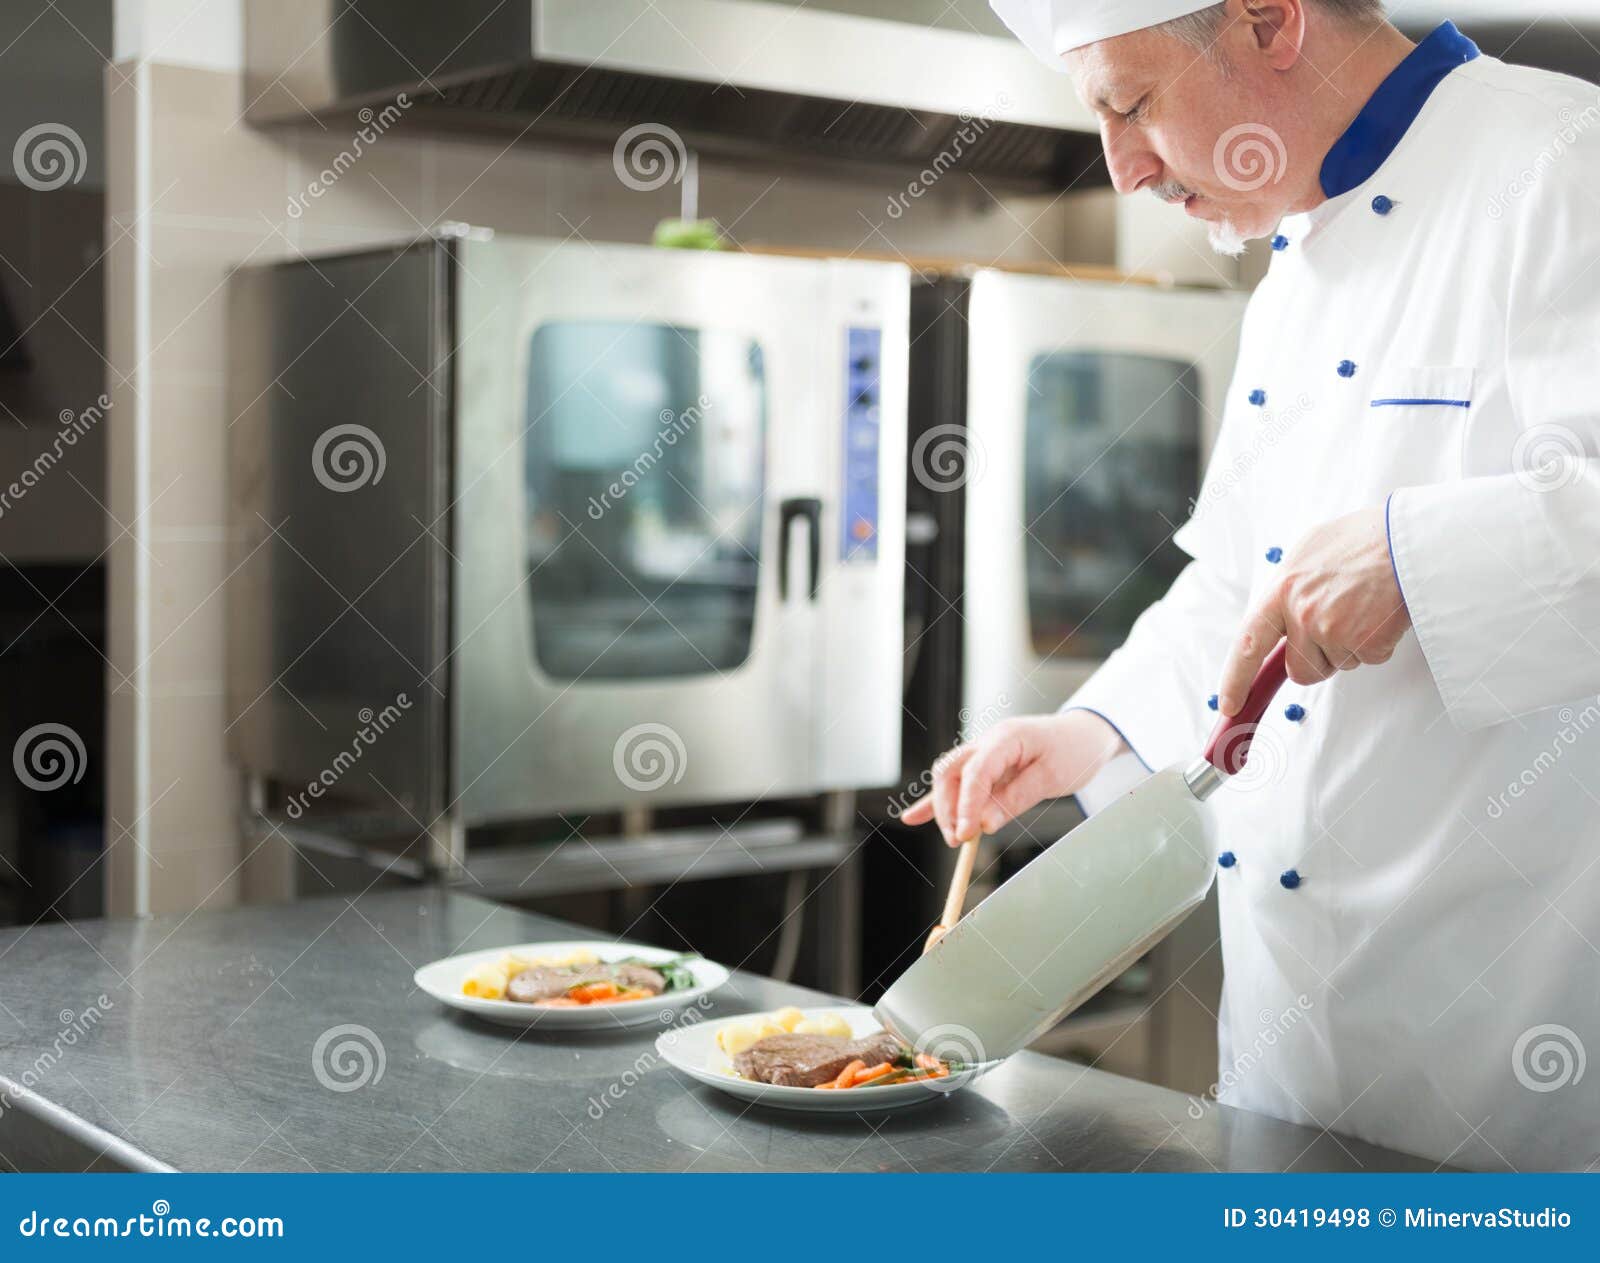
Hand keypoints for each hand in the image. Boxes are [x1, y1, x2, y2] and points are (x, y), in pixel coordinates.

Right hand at [900, 711, 1126, 845]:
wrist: (1084, 734)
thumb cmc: (1072, 751)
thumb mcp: (1051, 777)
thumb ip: (1016, 799)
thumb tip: (984, 825)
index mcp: (1005, 738)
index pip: (974, 771)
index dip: (966, 804)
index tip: (965, 834)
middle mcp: (987, 742)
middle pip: (950, 772)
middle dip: (948, 808)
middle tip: (959, 840)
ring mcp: (982, 752)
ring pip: (948, 777)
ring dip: (943, 807)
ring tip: (951, 838)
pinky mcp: (983, 767)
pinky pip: (955, 784)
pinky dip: (935, 801)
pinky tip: (913, 817)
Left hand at [1218, 507, 1410, 714]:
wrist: (1409, 538)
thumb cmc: (1363, 540)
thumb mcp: (1309, 551)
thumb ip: (1289, 586)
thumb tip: (1280, 610)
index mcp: (1282, 591)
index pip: (1248, 644)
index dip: (1236, 679)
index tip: (1229, 704)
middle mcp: (1302, 614)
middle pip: (1300, 670)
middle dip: (1317, 661)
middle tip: (1339, 627)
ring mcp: (1334, 630)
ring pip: (1338, 664)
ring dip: (1351, 646)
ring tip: (1365, 607)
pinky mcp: (1367, 643)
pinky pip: (1369, 659)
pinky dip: (1378, 643)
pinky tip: (1382, 613)